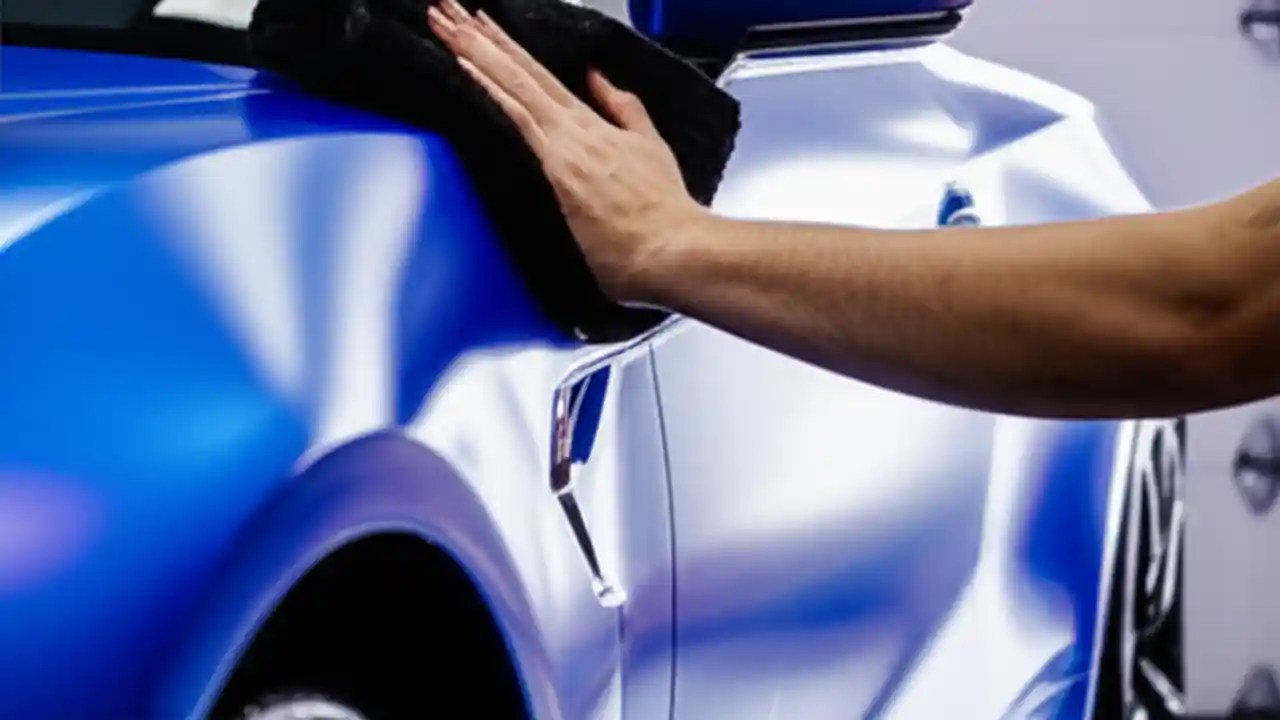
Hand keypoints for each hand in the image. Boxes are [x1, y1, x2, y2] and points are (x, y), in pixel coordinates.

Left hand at [427, 0, 709, 303]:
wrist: (671, 247)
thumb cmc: (663, 210)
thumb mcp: (649, 146)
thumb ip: (622, 108)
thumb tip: (597, 78)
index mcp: (590, 123)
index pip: (537, 75)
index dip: (506, 47)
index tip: (478, 22)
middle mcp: (571, 129)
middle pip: (516, 73)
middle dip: (478, 38)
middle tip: (444, 10)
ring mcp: (560, 148)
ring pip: (510, 87)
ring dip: (474, 53)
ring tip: (446, 25)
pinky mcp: (555, 171)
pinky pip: (516, 120)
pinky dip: (492, 89)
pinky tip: (467, 68)